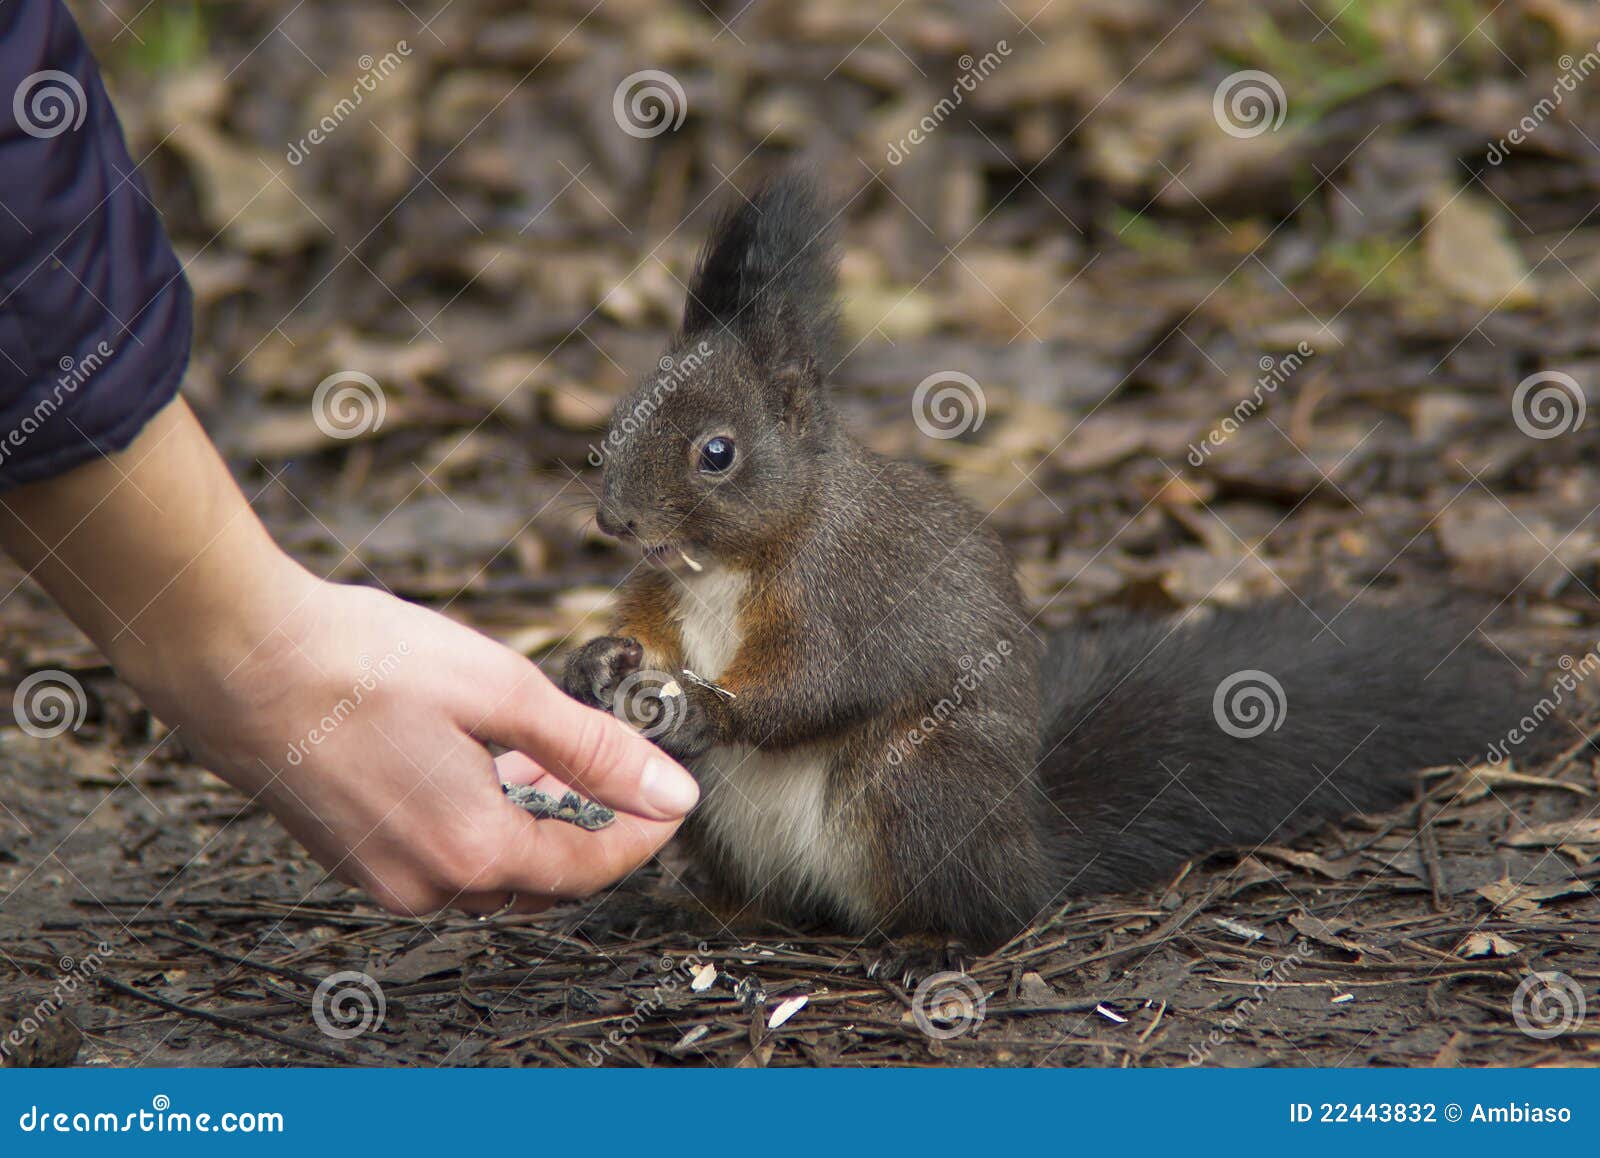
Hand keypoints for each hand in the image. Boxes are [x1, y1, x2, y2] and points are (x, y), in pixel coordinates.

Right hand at [123, 573, 699, 914]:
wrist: (234, 657)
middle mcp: (427, 884)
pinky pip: (441, 860)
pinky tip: (480, 765)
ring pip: (490, 873)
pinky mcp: (350, 855)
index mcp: (474, 851)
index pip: (591, 867)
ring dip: (533, 825)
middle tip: (615, 773)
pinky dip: (479, 823)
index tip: (672, 798)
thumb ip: (595, 751)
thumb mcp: (503, 692)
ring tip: (547, 759)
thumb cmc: (359, 665)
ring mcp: (382, 876)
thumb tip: (671, 790)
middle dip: (589, 830)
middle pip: (542, 879)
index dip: (642, 831)